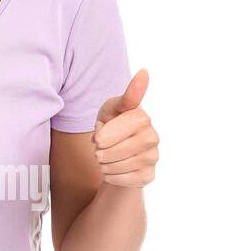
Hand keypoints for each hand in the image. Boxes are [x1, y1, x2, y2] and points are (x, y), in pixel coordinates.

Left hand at [93, 68, 158, 187]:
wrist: (114, 154)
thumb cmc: (112, 125)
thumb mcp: (112, 109)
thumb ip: (126, 96)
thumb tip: (145, 72)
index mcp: (142, 117)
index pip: (125, 125)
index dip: (108, 133)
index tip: (97, 138)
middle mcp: (153, 137)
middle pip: (121, 148)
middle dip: (102, 150)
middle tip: (97, 149)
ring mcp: (154, 157)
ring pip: (122, 165)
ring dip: (105, 164)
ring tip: (103, 159)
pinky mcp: (149, 175)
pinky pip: (126, 179)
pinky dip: (112, 176)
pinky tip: (111, 170)